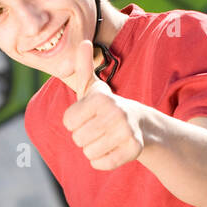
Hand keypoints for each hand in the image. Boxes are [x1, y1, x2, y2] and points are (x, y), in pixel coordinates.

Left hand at [60, 39, 145, 171]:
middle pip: (77, 139)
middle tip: (98, 128)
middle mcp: (115, 112)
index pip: (68, 122)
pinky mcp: (134, 149)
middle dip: (84, 137)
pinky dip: (102, 161)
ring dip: (93, 149)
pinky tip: (111, 149)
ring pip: (88, 153)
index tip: (88, 116)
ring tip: (105, 137)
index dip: (75, 122)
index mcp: (101, 97)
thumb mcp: (93, 87)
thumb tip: (84, 43)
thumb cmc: (106, 106)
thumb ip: (83, 67)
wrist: (139, 123)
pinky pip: (102, 164)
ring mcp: (126, 131)